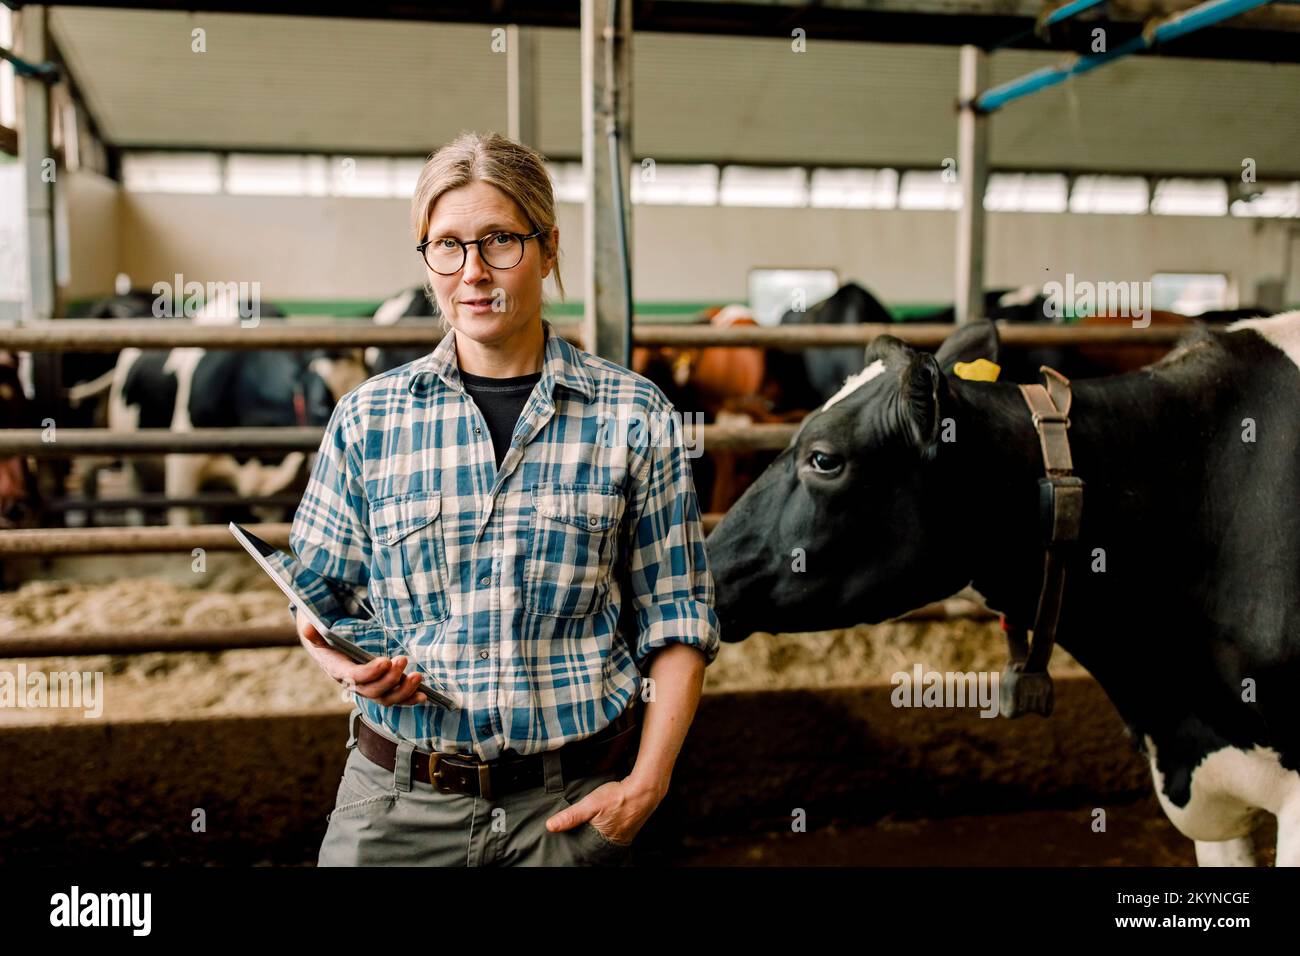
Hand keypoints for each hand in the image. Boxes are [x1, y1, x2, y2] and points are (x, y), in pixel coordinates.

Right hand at [295, 612, 426, 705]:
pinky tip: (423, 696)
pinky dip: (409, 699)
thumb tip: (308, 627)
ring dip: (403, 691)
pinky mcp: (381, 690)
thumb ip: (315, 633)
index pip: (355, 677)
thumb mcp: (319, 636)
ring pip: (386, 699)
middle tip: (403, 660)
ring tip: (417, 676)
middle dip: (390, 679)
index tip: (386, 660)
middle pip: (373, 691)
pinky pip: (395, 700)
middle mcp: (354, 686)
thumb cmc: (327, 642)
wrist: (331, 653)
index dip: (370, 672)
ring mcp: (368, 690)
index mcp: (340, 672)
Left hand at [544, 776, 663, 845]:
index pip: (583, 849)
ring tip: (592, 826)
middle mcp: (613, 842)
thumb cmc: (618, 797)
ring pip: (604, 839)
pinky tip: (606, 822)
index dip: (575, 843)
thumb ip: (571, 816)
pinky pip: (615, 834)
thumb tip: (551, 826)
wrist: (644, 790)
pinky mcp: (629, 829)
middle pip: (594, 845)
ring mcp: (623, 836)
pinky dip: (608, 830)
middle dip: (586, 839)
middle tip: (580, 830)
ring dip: (597, 834)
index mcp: (601, 840)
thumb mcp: (590, 804)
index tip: (568, 838)